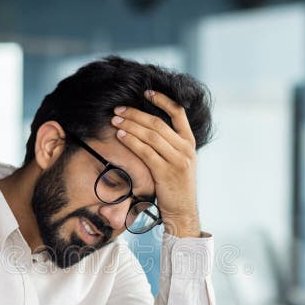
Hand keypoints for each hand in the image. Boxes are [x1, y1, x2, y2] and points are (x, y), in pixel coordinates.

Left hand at [111, 90, 200, 237]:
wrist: (183, 211)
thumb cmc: (175, 186)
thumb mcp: (178, 161)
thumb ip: (169, 145)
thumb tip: (149, 127)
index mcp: (189, 142)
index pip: (178, 112)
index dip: (162, 99)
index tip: (146, 92)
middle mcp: (185, 148)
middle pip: (158, 123)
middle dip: (136, 114)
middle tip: (118, 109)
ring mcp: (177, 160)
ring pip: (151, 136)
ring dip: (130, 126)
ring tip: (115, 120)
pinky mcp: (166, 172)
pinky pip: (146, 152)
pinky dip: (132, 142)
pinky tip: (121, 136)